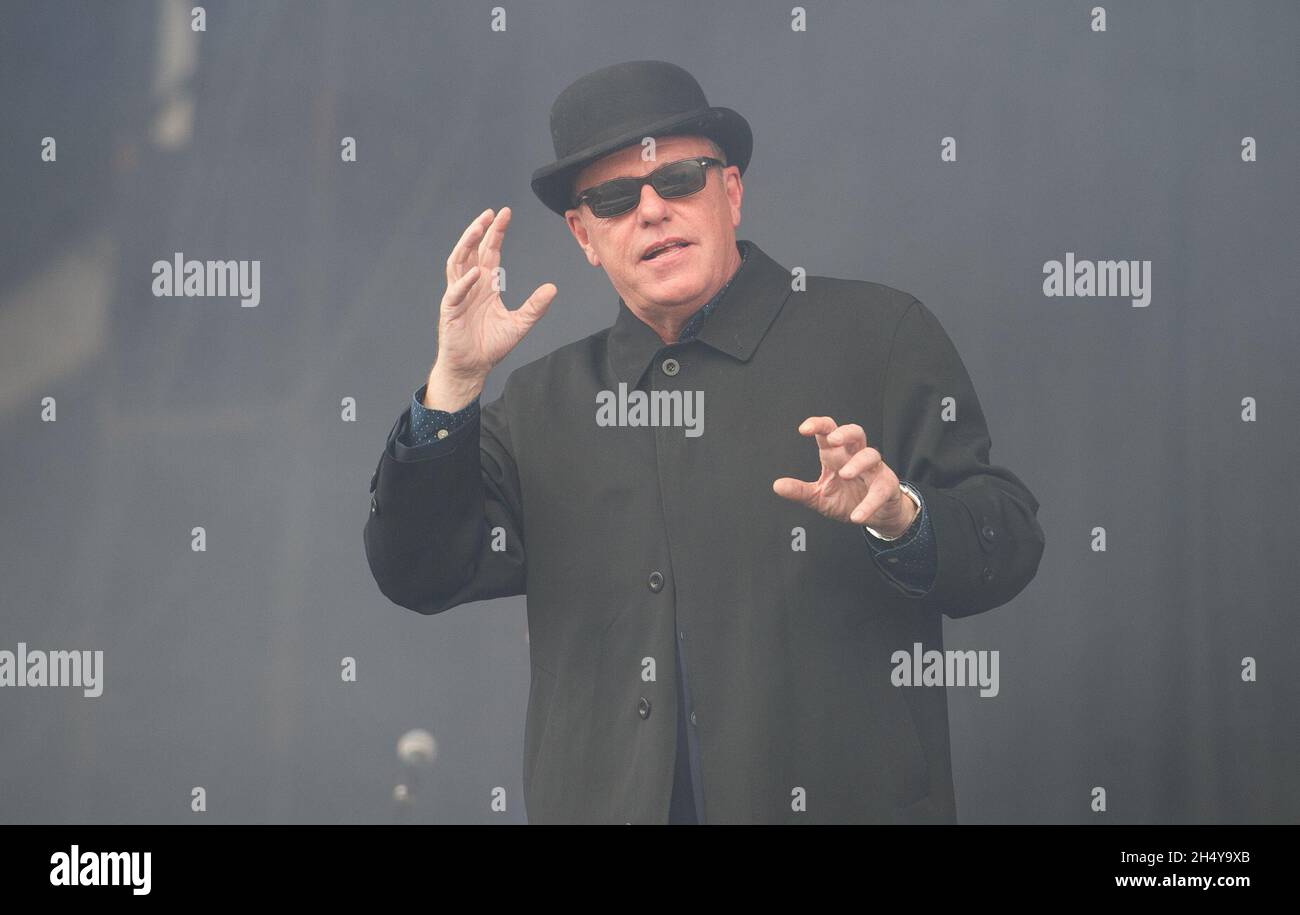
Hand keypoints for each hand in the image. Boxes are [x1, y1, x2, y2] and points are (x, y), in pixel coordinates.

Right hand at [426, 206, 557, 408]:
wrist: (473, 367)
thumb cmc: (490, 345)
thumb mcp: (519, 324)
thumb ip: (535, 306)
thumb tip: (553, 288)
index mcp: (485, 285)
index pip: (489, 251)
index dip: (495, 233)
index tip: (504, 214)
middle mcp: (470, 285)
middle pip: (472, 250)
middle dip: (479, 231)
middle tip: (490, 214)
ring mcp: (458, 296)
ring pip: (457, 263)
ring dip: (466, 245)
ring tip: (477, 229)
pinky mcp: (450, 311)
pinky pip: (455, 292)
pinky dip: (465, 282)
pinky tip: (476, 273)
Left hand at [772, 416, 916, 536]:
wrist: (876, 517)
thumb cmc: (847, 500)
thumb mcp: (819, 497)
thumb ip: (800, 491)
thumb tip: (777, 485)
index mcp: (836, 456)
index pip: (828, 433)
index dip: (818, 425)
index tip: (803, 429)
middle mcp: (855, 458)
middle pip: (855, 433)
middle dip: (844, 432)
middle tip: (832, 440)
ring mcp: (874, 471)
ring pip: (870, 455)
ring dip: (858, 462)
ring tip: (845, 474)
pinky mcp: (887, 487)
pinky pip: (880, 490)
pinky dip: (869, 503)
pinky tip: (857, 515)